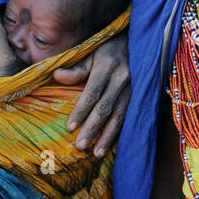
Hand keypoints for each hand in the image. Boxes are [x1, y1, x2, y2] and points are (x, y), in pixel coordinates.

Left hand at [52, 32, 130, 157]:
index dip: (81, 111)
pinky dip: (123, 134)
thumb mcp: (92, 54)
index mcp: (107, 66)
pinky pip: (132, 118)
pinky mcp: (142, 96)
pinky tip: (114, 149)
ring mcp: (135, 88)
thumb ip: (77, 69)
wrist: (140, 44)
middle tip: (81, 146)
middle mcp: (123, 78)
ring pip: (121, 116)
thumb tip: (57, 76)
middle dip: (93, 128)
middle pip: (106, 107)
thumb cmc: (110, 51)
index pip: (92, 92)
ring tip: (97, 153)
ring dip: (108, 136)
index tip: (70, 128)